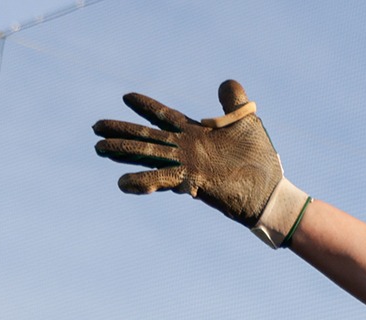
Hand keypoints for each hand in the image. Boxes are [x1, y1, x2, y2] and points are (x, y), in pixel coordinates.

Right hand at [93, 80, 284, 228]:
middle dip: (121, 131)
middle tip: (95, 127)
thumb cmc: (259, 159)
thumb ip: (234, 102)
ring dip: (123, 152)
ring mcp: (187, 165)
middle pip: (147, 136)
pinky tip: (122, 183)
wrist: (270, 191)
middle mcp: (186, 149)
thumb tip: (226, 83)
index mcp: (196, 133)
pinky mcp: (192, 182)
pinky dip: (142, 182)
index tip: (126, 96)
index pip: (165, 116)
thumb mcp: (247, 122)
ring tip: (99, 148)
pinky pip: (161, 180)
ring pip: (148, 155)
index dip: (147, 106)